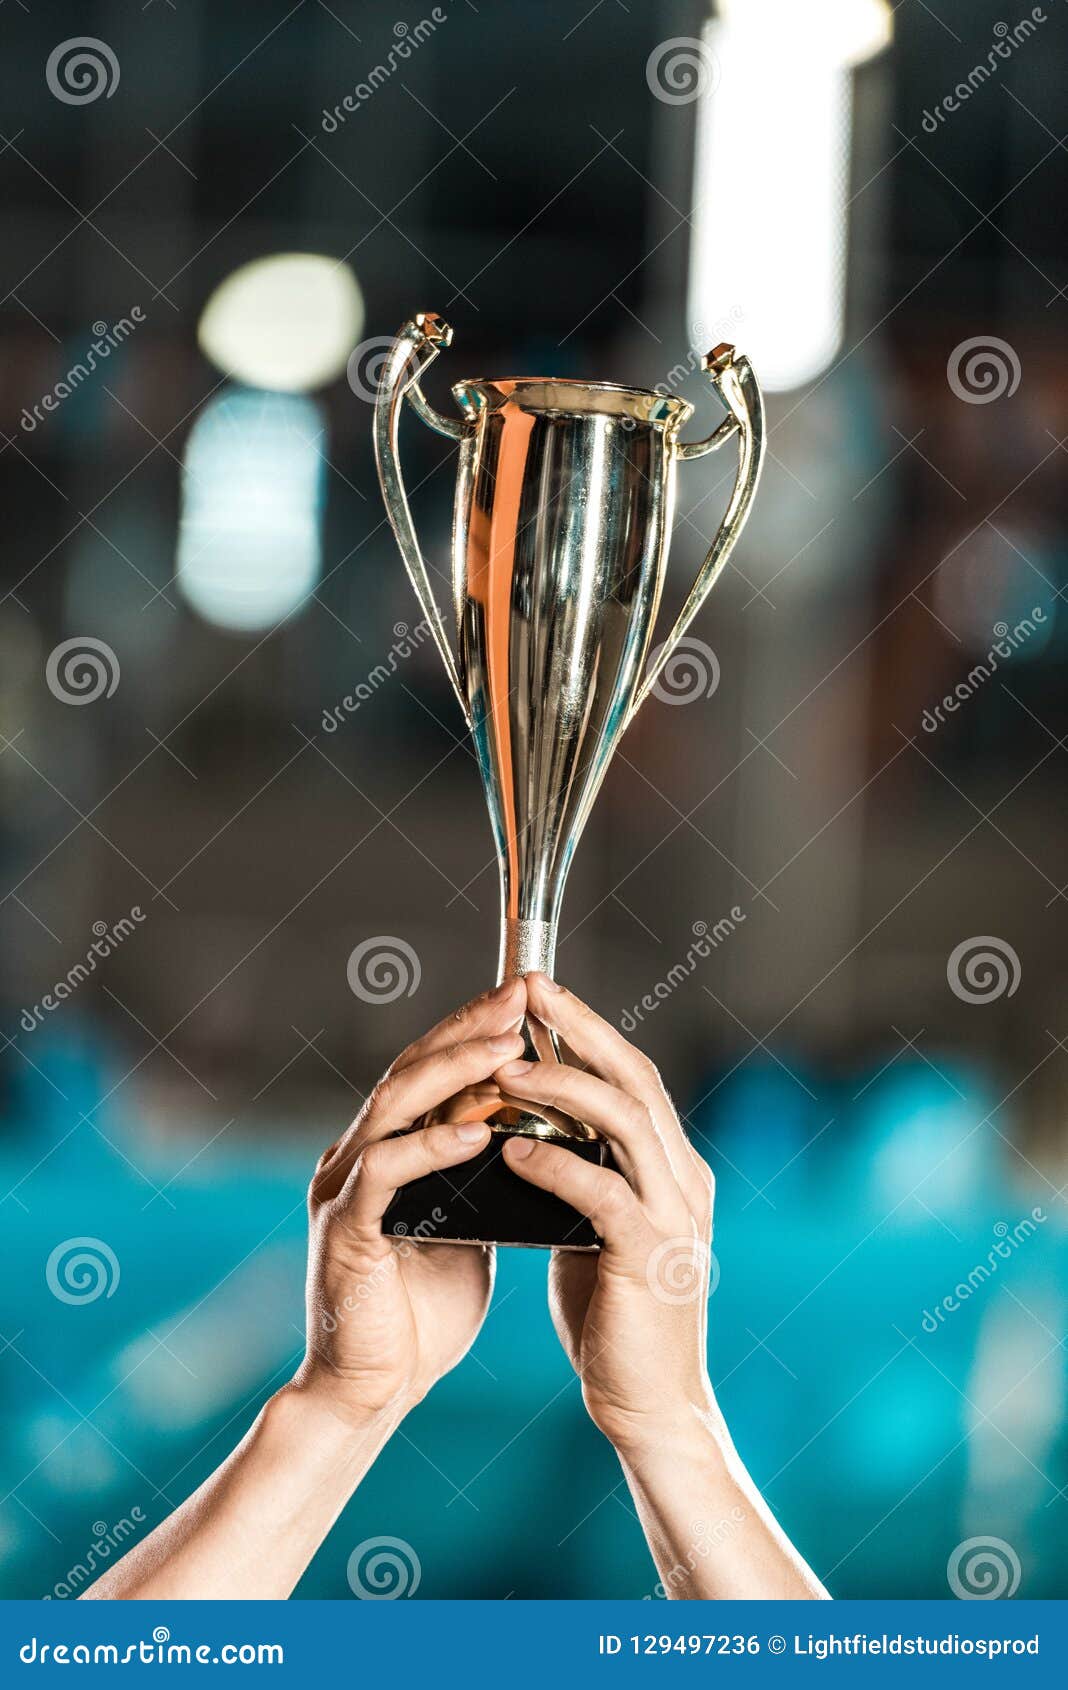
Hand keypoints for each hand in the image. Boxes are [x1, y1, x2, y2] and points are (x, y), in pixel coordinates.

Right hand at [293, 978, 525, 1428]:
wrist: (372, 1390)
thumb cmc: (422, 1311)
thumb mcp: (468, 1225)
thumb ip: (486, 1177)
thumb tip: (539, 1133)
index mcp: (386, 1150)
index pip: (430, 1071)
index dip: (473, 1031)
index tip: (524, 998)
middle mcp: (358, 1155)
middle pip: (411, 1069)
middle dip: (467, 1030)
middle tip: (518, 998)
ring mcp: (344, 1187)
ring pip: (395, 1105)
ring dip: (453, 1072)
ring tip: (505, 1047)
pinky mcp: (345, 1228)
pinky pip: (386, 1171)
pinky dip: (431, 1147)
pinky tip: (476, 1132)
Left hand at [497, 974, 716, 1455]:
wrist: (652, 1406)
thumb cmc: (615, 1317)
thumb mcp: (600, 1230)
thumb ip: (583, 1176)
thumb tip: (529, 1129)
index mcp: (673, 1168)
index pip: (633, 1076)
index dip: (588, 1029)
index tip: (540, 993)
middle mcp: (683, 1179)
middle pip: (634, 1079)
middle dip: (579, 1029)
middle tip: (528, 990)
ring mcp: (674, 1216)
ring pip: (622, 1122)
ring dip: (561, 1088)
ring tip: (506, 1068)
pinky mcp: (652, 1258)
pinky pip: (601, 1193)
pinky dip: (554, 1165)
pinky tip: (511, 1154)